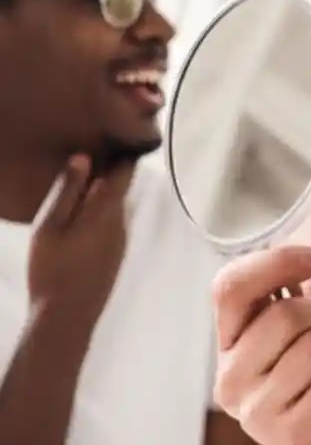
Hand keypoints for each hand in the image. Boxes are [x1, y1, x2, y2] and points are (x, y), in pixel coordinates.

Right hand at [28, 155, 132, 317]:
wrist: (67, 318)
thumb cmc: (53, 269)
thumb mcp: (50, 226)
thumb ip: (68, 192)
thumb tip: (83, 157)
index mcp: (108, 211)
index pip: (125, 171)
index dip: (125, 148)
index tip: (121, 127)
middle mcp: (122, 222)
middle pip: (121, 186)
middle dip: (112, 166)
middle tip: (97, 142)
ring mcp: (121, 240)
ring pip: (115, 205)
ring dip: (104, 189)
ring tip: (86, 169)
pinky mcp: (114, 254)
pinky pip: (111, 221)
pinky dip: (102, 208)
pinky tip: (84, 207)